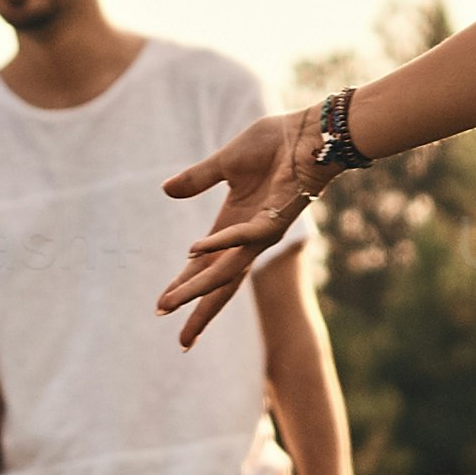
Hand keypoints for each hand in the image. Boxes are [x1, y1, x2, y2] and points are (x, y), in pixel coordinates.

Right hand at [150, 115, 326, 340]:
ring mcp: (262, 233)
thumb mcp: (225, 163)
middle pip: (220, 283)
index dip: (186, 285)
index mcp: (235, 225)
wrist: (310, 133)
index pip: (206, 265)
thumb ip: (197, 179)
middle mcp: (248, 237)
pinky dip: (218, 244)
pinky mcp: (274, 220)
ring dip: (197, 287)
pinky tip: (193, 251)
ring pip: (226, 270)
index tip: (165, 306)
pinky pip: (241, 237)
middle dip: (198, 309)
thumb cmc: (275, 145)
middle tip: (181, 341)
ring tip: (172, 301)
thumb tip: (166, 190)